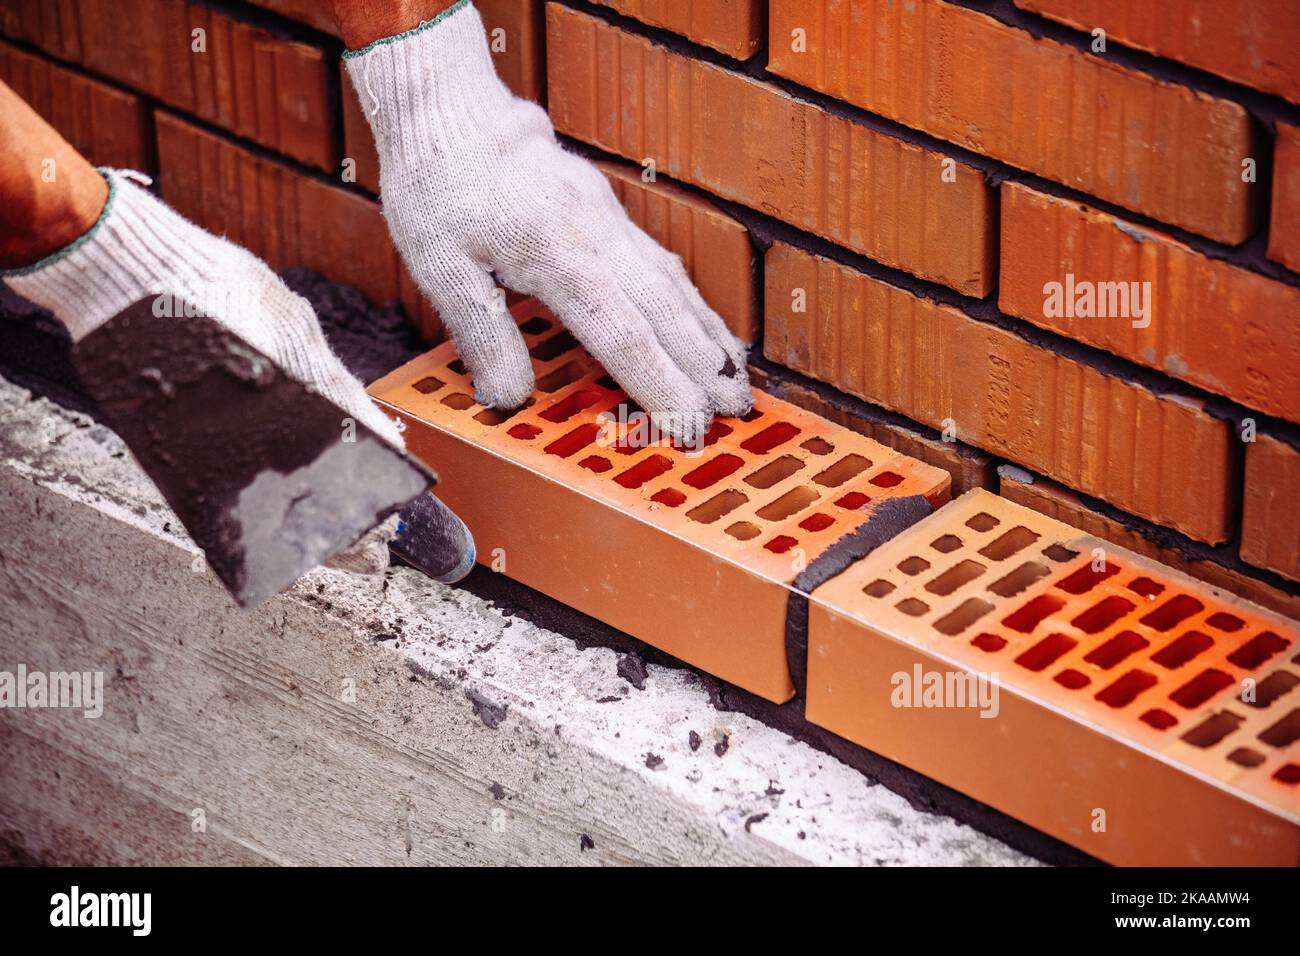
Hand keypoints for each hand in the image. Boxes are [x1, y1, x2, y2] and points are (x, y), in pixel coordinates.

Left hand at [345, 2, 752, 443]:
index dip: (659, 383)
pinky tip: (703, 328)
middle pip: (665, 311)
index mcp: (557, 254)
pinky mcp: (609, 212)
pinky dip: (691, 303)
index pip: (622, 332)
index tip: (689, 424)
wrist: (451, 107)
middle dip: (704, 368)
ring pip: (673, 285)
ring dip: (708, 336)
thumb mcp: (440, 265)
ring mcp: (609, 220)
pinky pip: (662, 264)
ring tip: (737, 380)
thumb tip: (508, 399)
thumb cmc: (440, 185)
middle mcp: (598, 236)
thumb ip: (482, 333)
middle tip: (738, 413)